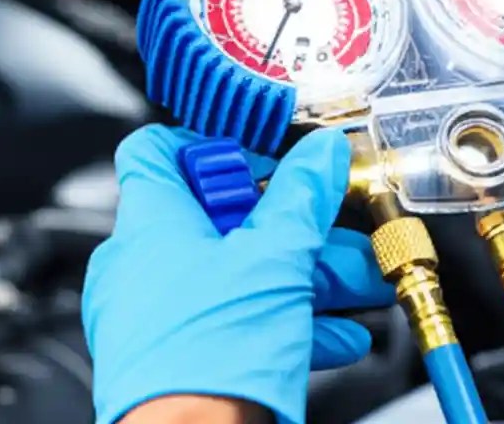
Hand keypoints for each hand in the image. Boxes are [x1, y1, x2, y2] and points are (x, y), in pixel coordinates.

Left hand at [83, 125, 393, 423]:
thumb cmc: (209, 360)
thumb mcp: (277, 260)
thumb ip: (303, 198)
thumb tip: (320, 157)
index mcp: (151, 223)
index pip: (160, 151)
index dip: (215, 143)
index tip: (267, 153)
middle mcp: (143, 265)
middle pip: (222, 219)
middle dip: (294, 226)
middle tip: (340, 229)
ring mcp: (157, 316)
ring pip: (237, 275)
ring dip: (305, 276)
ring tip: (361, 284)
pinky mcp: (178, 359)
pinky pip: (234, 324)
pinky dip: (286, 321)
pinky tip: (339, 334)